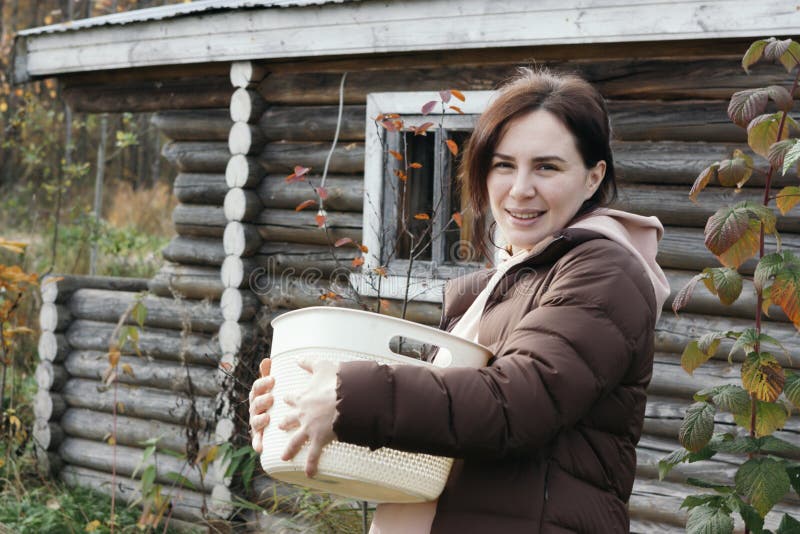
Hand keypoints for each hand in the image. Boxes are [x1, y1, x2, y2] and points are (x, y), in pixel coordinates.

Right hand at [248, 358, 273, 453]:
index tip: (273, 379)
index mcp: (258, 395)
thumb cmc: (275, 398)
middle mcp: (255, 408)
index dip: (263, 383)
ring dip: (260, 420)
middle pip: (255, 404)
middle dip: (262, 400)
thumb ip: (268, 374)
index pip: (257, 387)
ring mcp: (256, 423)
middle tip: (271, 397)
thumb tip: (267, 360)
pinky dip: (257, 444)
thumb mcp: (272, 386)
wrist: (277, 420)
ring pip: (255, 421)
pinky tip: (260, 448)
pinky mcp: (259, 436)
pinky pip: (257, 441)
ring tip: (267, 418)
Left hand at [279, 359, 338, 476]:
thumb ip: (309, 362)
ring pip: (295, 440)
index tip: (286, 399)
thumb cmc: (337, 381)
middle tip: (280, 425)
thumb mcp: (322, 366)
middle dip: (285, 423)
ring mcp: (310, 428)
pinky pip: (314, 455)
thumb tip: (297, 357)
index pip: (292, 398)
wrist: (347, 397)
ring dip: (290, 449)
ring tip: (284, 456)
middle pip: (289, 420)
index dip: (289, 399)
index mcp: (303, 397)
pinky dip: (311, 465)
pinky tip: (309, 474)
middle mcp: (303, 414)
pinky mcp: (320, 439)